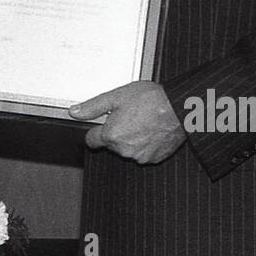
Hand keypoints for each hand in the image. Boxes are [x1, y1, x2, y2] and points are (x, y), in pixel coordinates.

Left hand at [70, 81, 185, 164]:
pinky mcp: (155, 158)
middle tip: (129, 115)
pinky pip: (144, 153)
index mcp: (112, 136)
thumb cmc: (152, 100)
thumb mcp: (117, 96)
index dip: (96, 130)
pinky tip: (152, 129)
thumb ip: (92, 106)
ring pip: (128, 149)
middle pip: (111, 144)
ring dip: (132, 138)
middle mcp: (124, 150)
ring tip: (143, 121)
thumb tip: (75, 112)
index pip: (91, 140)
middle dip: (117, 132)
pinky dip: (146, 144)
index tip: (102, 124)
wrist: (180, 108)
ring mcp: (141, 156)